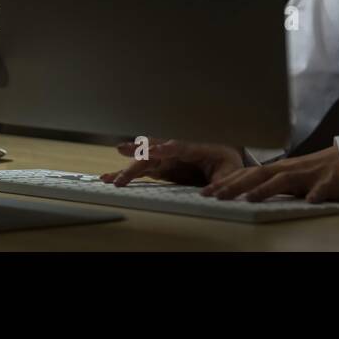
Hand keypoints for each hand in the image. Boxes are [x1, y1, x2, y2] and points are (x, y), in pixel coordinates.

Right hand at [100, 138, 243, 188]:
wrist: (222, 157)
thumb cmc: (226, 162)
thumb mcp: (230, 170)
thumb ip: (222, 180)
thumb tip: (211, 192)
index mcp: (196, 147)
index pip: (181, 145)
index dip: (169, 147)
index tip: (159, 149)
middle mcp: (176, 150)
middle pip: (156, 150)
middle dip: (141, 153)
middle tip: (124, 154)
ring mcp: (165, 158)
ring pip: (144, 158)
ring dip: (128, 164)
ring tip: (110, 175)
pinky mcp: (159, 167)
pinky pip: (140, 169)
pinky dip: (125, 173)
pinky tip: (108, 178)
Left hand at [201, 145, 338, 202]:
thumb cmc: (315, 171)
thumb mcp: (289, 177)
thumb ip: (269, 183)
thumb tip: (242, 193)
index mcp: (278, 169)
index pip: (248, 174)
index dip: (227, 182)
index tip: (206, 192)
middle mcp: (290, 169)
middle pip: (259, 175)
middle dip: (236, 185)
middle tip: (215, 196)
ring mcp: (309, 174)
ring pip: (285, 180)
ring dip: (266, 189)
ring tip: (249, 199)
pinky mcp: (329, 182)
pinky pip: (322, 189)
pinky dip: (315, 194)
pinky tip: (310, 201)